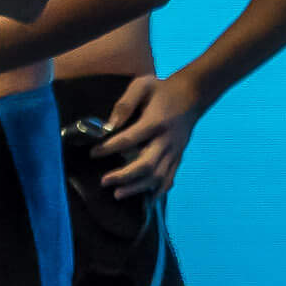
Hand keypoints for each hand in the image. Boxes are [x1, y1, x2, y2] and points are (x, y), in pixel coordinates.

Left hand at [92, 70, 200, 197]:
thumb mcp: (142, 86)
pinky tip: (145, 199)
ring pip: (158, 176)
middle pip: (146, 165)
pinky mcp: (179, 158)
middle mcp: (167, 141)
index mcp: (156, 122)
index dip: (110, 148)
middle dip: (124, 176)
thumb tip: (110, 125)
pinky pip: (170, 179)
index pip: (130, 139)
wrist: (192, 96)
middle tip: (104, 181)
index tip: (93, 153)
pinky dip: (157, 191)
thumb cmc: (162, 90)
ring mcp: (175, 152)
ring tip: (118, 193)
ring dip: (137, 188)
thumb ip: (125, 103)